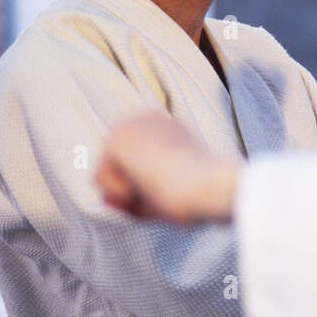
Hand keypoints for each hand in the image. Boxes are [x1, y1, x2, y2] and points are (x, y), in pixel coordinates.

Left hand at [97, 111, 239, 222]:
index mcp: (164, 126)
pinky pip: (101, 181)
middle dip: (133, 190)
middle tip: (165, 196)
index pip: (135, 165)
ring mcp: (130, 124)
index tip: (172, 191)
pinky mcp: (118, 137)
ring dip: (129, 194)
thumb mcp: (170, 190)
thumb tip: (104, 199)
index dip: (147, 188)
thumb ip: (139, 193)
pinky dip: (123, 194)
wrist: (214, 186)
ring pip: (107, 176)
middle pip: (117, 170)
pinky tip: (150, 185)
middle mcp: (145, 117)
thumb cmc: (201, 194)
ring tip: (161, 190)